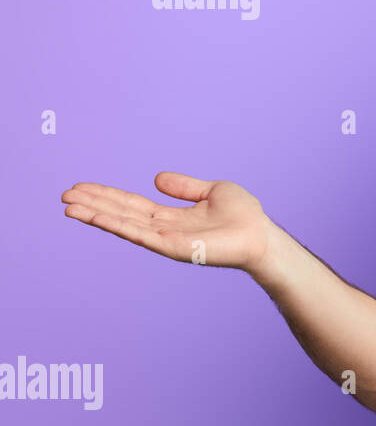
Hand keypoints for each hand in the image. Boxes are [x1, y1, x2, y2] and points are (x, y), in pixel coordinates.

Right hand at [61, 172, 273, 270]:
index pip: (131, 204)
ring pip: (123, 224)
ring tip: (68, 206)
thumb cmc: (244, 216)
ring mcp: (166, 239)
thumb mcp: (212, 190)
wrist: (261, 236)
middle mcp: (164, 229)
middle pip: (121, 214)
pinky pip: (139, 234)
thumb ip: (184, 186)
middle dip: (93, 204)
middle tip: (64, 195)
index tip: (82, 187)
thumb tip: (156, 178)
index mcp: (171, 216)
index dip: (107, 196)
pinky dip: (115, 225)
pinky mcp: (172, 247)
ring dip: (95, 215)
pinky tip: (94, 217)